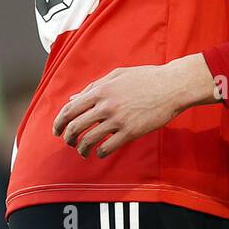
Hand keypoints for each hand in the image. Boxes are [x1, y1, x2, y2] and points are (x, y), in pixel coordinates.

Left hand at [51, 55, 217, 157]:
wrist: (171, 86)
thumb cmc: (146, 78)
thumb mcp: (117, 75)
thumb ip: (93, 86)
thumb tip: (73, 98)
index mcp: (100, 90)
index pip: (70, 109)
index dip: (59, 122)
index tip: (56, 130)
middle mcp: (106, 105)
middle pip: (76, 126)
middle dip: (68, 138)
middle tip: (68, 142)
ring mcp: (118, 119)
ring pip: (89, 140)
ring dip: (82, 149)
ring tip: (83, 152)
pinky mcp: (130, 132)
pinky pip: (108, 147)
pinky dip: (100, 153)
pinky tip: (101, 153)